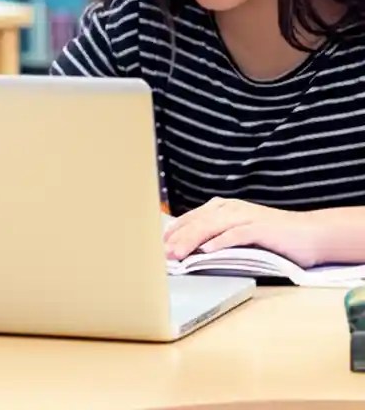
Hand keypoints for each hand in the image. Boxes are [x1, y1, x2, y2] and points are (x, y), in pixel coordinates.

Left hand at [163, 197, 326, 266]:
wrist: (309, 234)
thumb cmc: (271, 237)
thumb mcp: (237, 233)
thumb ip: (215, 237)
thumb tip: (187, 250)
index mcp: (222, 208)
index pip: (190, 219)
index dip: (172, 233)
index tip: (154, 247)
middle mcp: (231, 209)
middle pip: (196, 222)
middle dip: (176, 239)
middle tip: (161, 255)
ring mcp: (246, 216)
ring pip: (211, 226)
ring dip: (191, 241)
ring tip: (177, 255)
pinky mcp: (261, 228)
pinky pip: (237, 234)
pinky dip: (221, 242)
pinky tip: (207, 251)